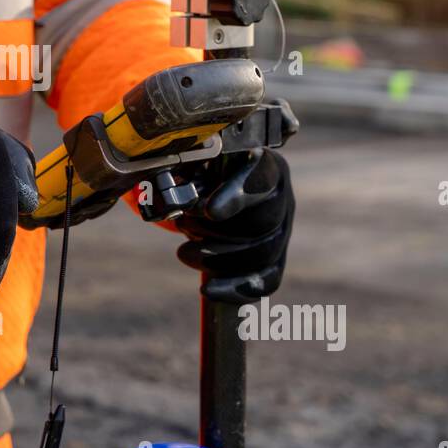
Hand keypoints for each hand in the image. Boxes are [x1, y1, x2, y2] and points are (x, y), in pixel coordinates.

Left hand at [173, 148, 294, 302]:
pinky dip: (236, 288)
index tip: (210, 211)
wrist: (217, 184)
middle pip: (263, 222)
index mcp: (266, 165)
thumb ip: (189, 164)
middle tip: (183, 226)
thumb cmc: (205, 168)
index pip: (260, 180)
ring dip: (218, 258)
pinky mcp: (275, 258)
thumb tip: (165, 180)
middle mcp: (281, 196)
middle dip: (217, 231)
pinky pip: (266, 280)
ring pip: (264, 253)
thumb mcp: (197, 159)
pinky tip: (208, 289)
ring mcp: (282, 229)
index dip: (236, 196)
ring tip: (184, 252)